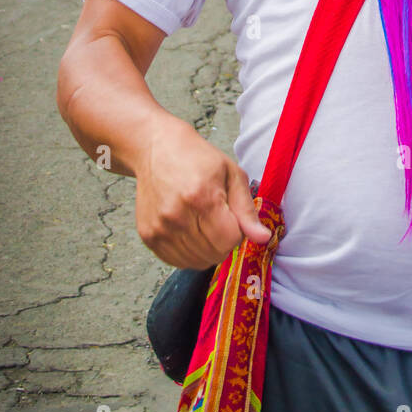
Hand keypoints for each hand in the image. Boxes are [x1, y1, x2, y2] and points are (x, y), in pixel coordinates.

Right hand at [134, 113, 270, 267]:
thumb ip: (247, 210)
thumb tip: (263, 238)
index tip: (232, 216)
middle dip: (224, 241)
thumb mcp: (231, 174)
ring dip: (207, 249)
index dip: (238, 231)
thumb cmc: (197, 158)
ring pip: (196, 262)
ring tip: (203, 222)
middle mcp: (177, 217)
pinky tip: (189, 230)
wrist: (156, 149)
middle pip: (214, 254)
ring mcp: (159, 229)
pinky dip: (189, 253)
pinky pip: (177, 261)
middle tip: (218, 218)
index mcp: (201, 198)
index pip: (230, 240)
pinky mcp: (148, 236)